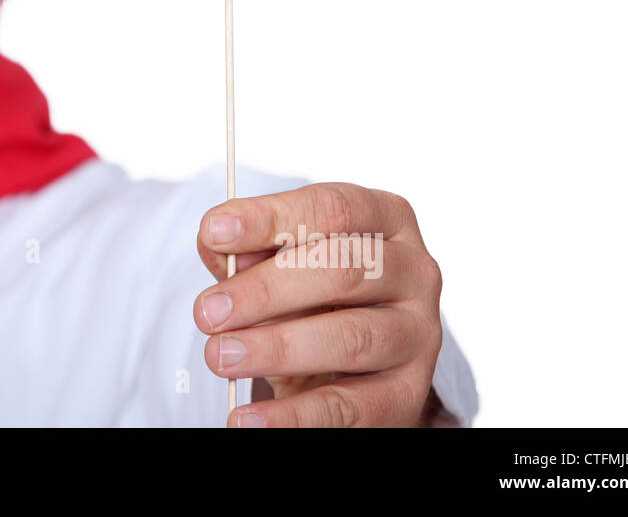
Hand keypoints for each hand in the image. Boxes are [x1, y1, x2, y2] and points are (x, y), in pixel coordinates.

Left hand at [193, 182, 443, 426]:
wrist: (348, 364)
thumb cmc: (310, 296)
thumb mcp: (279, 264)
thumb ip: (249, 250)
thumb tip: (214, 242)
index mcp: (386, 219)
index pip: (333, 208)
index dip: (270, 217)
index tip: (213, 231)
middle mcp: (415, 270)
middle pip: (343, 269)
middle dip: (265, 289)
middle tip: (207, 311)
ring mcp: (419, 334)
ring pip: (349, 337)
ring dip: (275, 348)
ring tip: (220, 355)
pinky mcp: (407, 394)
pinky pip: (348, 406)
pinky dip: (293, 415)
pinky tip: (248, 418)